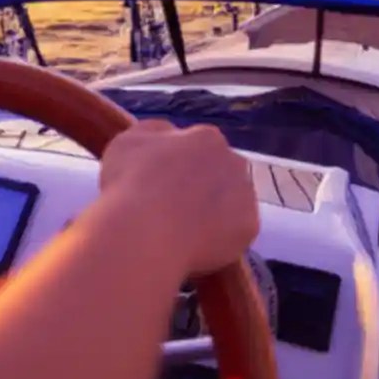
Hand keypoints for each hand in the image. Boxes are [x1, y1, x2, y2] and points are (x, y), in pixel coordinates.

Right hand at [99, 120, 257, 275]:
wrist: (144, 233)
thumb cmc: (130, 183)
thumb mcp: (130, 141)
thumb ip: (155, 132)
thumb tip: (170, 135)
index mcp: (206, 138)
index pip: (199, 147)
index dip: (180, 166)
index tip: (163, 184)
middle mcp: (234, 161)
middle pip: (221, 172)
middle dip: (203, 186)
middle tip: (175, 208)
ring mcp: (246, 195)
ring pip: (231, 202)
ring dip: (214, 211)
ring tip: (184, 231)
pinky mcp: (249, 228)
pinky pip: (234, 231)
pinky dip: (219, 238)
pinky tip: (195, 245)